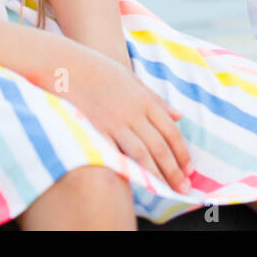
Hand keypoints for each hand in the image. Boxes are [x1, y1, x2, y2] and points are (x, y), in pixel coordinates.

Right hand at [53, 44, 194, 194]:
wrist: (67, 66)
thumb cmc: (100, 70)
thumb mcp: (132, 79)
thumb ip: (155, 99)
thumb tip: (179, 116)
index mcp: (144, 100)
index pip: (170, 131)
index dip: (182, 152)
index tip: (189, 170)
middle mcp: (133, 113)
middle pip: (159, 147)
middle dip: (174, 170)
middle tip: (184, 188)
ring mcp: (114, 123)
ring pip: (142, 154)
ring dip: (157, 175)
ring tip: (168, 190)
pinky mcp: (96, 131)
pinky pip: (115, 154)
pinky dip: (127, 168)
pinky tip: (135, 183)